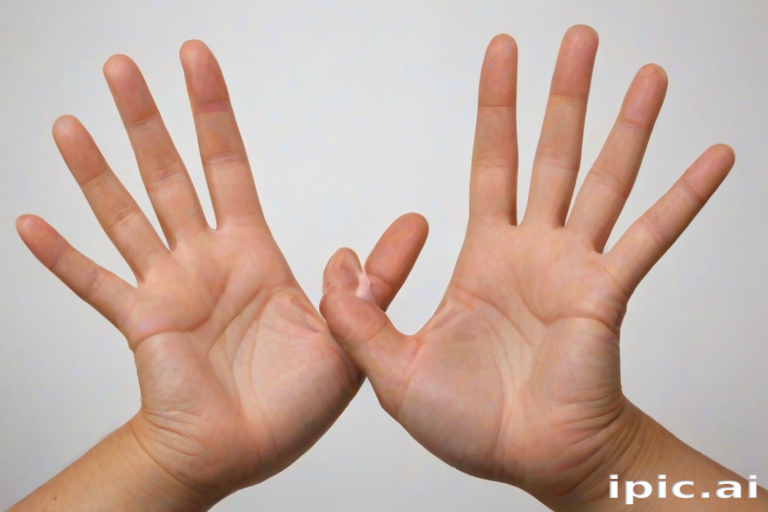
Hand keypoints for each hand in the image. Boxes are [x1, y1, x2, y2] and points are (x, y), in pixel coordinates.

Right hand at [16, 41, 427, 506]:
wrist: (242, 451)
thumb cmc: (291, 405)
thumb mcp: (350, 337)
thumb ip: (378, 282)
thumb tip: (407, 227)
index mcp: (251, 255)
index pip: (229, 166)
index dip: (213, 113)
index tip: (196, 61)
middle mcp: (203, 261)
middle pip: (170, 174)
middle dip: (147, 120)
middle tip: (122, 67)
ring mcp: (167, 289)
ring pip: (125, 215)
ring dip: (96, 171)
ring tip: (69, 125)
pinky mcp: (140, 325)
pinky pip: (94, 286)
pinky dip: (62, 258)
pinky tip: (30, 223)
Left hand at [320, 25, 735, 506]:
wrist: (530, 459)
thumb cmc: (470, 422)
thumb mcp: (392, 369)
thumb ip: (357, 317)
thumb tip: (338, 261)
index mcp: (485, 258)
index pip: (490, 162)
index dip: (496, 107)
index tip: (503, 55)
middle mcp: (534, 251)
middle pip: (551, 154)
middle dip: (564, 95)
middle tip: (578, 38)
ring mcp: (576, 267)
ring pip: (605, 179)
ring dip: (628, 126)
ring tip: (647, 73)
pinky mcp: (609, 294)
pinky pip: (653, 237)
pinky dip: (686, 197)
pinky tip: (715, 156)